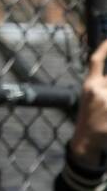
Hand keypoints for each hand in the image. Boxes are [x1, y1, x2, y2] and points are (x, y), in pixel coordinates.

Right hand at [69, 37, 106, 164]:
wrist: (85, 141)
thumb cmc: (89, 116)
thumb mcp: (89, 95)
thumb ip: (100, 83)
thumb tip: (104, 75)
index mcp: (89, 85)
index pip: (95, 61)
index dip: (103, 48)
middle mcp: (96, 91)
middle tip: (106, 90)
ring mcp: (104, 102)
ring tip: (105, 106)